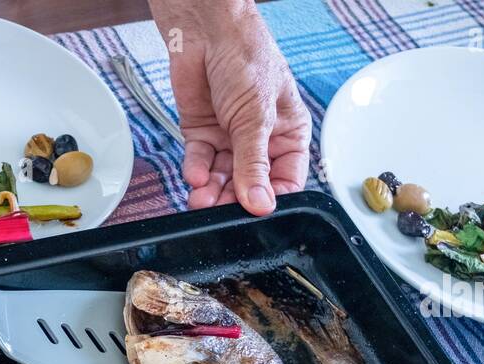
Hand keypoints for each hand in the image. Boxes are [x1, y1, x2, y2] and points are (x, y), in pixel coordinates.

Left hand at [149, 0, 310, 213]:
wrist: (206, 30)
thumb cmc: (245, 56)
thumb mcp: (256, 115)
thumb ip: (253, 162)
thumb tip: (260, 203)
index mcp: (288, 133)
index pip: (286, 179)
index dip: (272, 198)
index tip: (257, 212)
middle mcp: (260, 139)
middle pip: (250, 184)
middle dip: (235, 199)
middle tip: (221, 211)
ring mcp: (229, 138)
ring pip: (222, 179)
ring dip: (212, 192)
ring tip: (202, 198)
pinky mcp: (202, 134)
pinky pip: (200, 163)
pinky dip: (196, 172)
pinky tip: (195, 176)